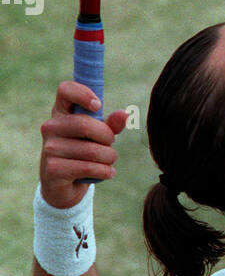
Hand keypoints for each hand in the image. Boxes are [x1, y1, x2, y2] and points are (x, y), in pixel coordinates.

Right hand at [39, 82, 127, 208]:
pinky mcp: (53, 169)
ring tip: (109, 161)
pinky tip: (108, 172)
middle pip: (85, 124)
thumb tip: (125, 114)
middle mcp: (50, 127)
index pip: (65, 89)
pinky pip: (89, 167)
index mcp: (60, 112)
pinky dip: (105, 171)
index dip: (83, 94)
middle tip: (111, 145)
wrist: (63, 186)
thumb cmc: (83, 153)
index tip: (98, 106)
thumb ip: (111, 125)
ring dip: (109, 157)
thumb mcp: (98, 136)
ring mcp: (49, 148)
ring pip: (91, 150)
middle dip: (107, 137)